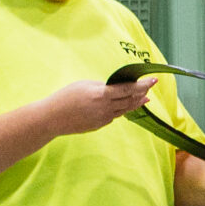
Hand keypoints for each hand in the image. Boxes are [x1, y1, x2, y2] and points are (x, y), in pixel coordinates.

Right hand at [38, 76, 153, 136]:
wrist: (52, 119)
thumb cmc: (65, 97)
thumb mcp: (84, 85)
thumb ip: (102, 86)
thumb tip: (116, 88)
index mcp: (101, 94)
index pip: (128, 89)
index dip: (143, 85)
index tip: (153, 80)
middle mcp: (105, 108)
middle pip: (130, 100)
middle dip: (142, 93)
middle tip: (150, 86)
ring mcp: (103, 118)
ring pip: (125, 110)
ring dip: (136, 102)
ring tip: (144, 97)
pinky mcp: (100, 125)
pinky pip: (114, 115)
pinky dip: (121, 109)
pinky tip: (125, 105)